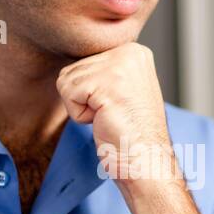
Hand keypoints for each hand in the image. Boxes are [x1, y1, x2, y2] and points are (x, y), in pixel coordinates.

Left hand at [56, 43, 179, 196]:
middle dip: (83, 99)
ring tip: (110, 117)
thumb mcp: (121, 90)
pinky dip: (79, 115)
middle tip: (112, 114)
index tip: (116, 107)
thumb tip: (71, 68)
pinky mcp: (108, 83)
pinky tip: (104, 120)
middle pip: (72, 68)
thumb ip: (102, 71)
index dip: (89, 92)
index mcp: (134, 51)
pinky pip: (68, 93)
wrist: (147, 162)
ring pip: (67, 80)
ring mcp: (121, 65)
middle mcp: (130, 52)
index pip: (83, 61)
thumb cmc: (132, 135)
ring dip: (81, 107)